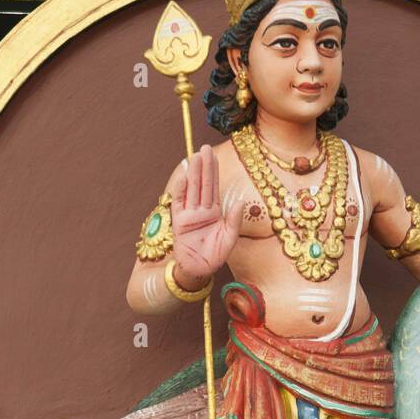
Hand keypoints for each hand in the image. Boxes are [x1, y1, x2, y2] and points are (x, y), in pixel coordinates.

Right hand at [170, 143, 243, 283]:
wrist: (199, 271)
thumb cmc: (214, 256)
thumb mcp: (229, 238)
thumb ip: (234, 220)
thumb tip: (240, 202)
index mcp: (214, 212)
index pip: (214, 187)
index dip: (213, 171)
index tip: (213, 155)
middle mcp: (201, 210)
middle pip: (202, 184)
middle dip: (204, 166)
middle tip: (204, 148)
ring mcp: (189, 214)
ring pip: (192, 189)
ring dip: (193, 173)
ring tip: (195, 156)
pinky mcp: (179, 221)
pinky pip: (179, 202)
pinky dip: (181, 188)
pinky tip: (183, 175)